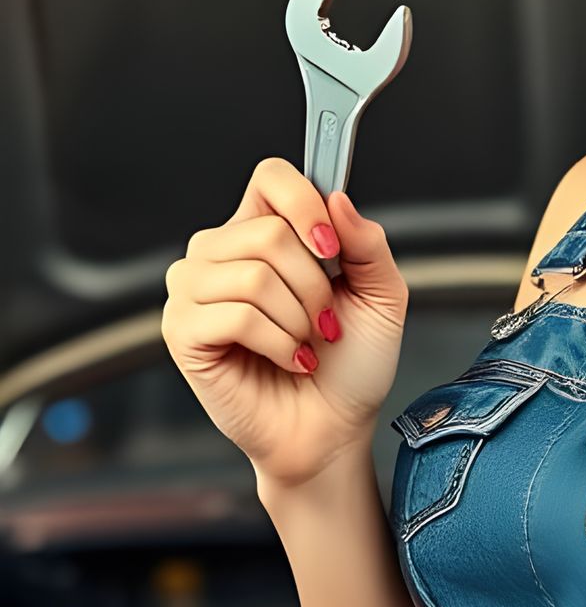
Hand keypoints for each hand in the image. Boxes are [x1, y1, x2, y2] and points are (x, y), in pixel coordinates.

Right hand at [163, 161, 409, 489]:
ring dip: (299, 319)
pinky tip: (287, 361)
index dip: (305, 203)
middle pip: (267, 231)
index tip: (334, 248)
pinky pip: (237, 316)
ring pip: (254, 275)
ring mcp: (194, 290)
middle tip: (326, 322)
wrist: (334, 429)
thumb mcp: (380, 296)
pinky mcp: (183, 331)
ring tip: (305, 343)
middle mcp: (220, 252)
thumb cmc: (350, 365)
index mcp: (264, 231)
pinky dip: (278, 343)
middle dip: (316, 286)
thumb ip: (367, 243)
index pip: (270, 176)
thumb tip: (336, 199)